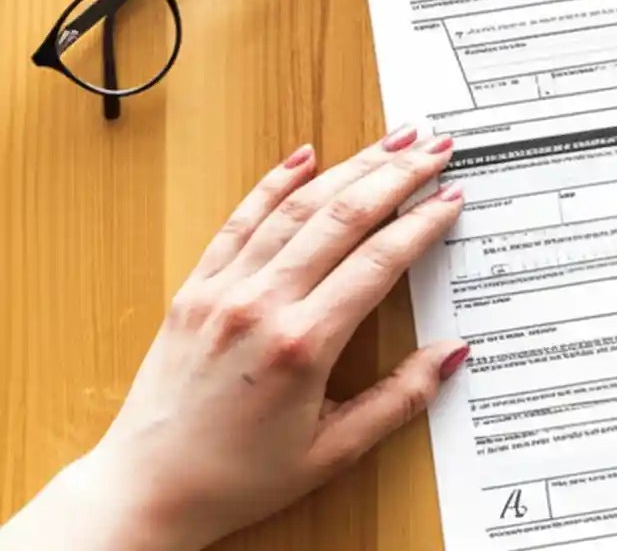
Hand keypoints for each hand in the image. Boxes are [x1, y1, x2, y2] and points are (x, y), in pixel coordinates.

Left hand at [0, 125, 466, 550]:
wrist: (148, 489)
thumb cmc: (239, 478)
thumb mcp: (335, 451)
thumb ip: (401, 398)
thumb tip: (453, 354)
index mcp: (302, 344)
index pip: (379, 261)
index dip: (422, 222)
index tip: (452, 196)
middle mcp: (261, 304)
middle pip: (342, 217)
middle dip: (395, 175)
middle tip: (433, 147)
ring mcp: (222, 290)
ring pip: (295, 208)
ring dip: (347, 168)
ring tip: (388, 142)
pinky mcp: (194, 289)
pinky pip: (239, 221)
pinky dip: (273, 184)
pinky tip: (304, 156)